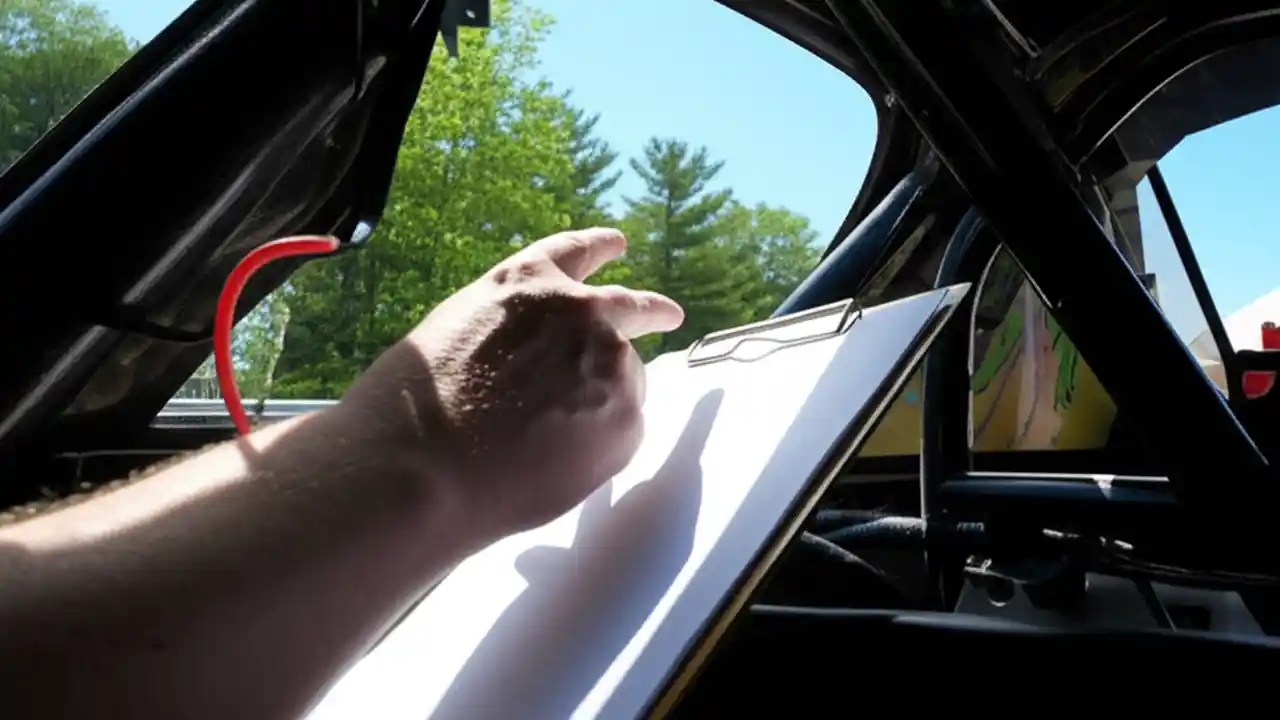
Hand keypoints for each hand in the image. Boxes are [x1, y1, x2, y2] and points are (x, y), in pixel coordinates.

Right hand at [342, 228, 683, 542]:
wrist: (423, 465)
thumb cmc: (416, 409)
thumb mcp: (456, 333)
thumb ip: (510, 331)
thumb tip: (532, 359)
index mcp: (526, 284)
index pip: (573, 252)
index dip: (598, 247)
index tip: (617, 244)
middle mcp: (579, 312)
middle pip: (630, 306)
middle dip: (652, 310)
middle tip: (667, 315)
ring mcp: (609, 363)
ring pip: (623, 383)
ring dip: (603, 403)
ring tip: (557, 440)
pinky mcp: (626, 418)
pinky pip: (621, 436)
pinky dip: (596, 450)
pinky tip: (554, 465)